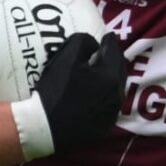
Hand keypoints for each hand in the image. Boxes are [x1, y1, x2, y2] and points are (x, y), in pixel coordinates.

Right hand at [10, 32, 125, 158]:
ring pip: (116, 89)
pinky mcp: (104, 127)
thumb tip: (94, 45)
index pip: (114, 52)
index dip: (110, 42)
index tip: (107, 37)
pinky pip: (109, 105)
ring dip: (112, 78)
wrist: (46, 129)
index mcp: (111, 77)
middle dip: (114, 59)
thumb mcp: (66, 59)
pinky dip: (105, 96)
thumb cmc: (55, 91)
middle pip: (119, 71)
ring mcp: (111, 113)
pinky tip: (96, 94)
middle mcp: (117, 95)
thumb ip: (83, 43)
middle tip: (107, 52)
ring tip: (102, 72)